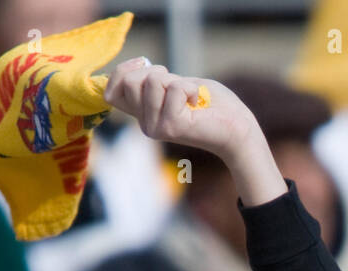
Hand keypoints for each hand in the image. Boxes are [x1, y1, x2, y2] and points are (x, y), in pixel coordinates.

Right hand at [103, 58, 286, 205]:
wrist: (237, 127)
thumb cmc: (211, 103)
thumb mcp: (175, 84)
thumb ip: (153, 79)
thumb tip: (137, 65)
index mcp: (142, 114)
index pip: (110, 91)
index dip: (123, 71)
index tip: (146, 65)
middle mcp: (144, 124)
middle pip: (128, 81)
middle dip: (156, 73)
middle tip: (179, 88)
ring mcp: (154, 128)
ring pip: (150, 81)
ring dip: (176, 81)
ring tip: (191, 98)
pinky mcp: (170, 127)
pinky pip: (172, 88)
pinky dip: (190, 88)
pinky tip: (199, 104)